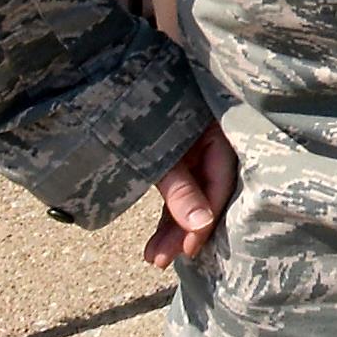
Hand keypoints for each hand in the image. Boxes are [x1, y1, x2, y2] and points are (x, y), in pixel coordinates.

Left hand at [142, 120, 237, 269]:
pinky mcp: (180, 153)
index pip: (220, 181)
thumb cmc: (144, 108)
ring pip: (190, 193)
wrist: (116, 76)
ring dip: (172, 226)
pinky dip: (168, 210)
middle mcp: (213, 138)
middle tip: (161, 260)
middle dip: (183, 229)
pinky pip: (179, 187)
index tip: (188, 250)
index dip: (205, 216)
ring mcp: (196, 145)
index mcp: (220, 129)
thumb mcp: (163, 154)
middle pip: (206, 191)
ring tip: (152, 257)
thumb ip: (182, 189)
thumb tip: (200, 225)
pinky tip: (157, 236)